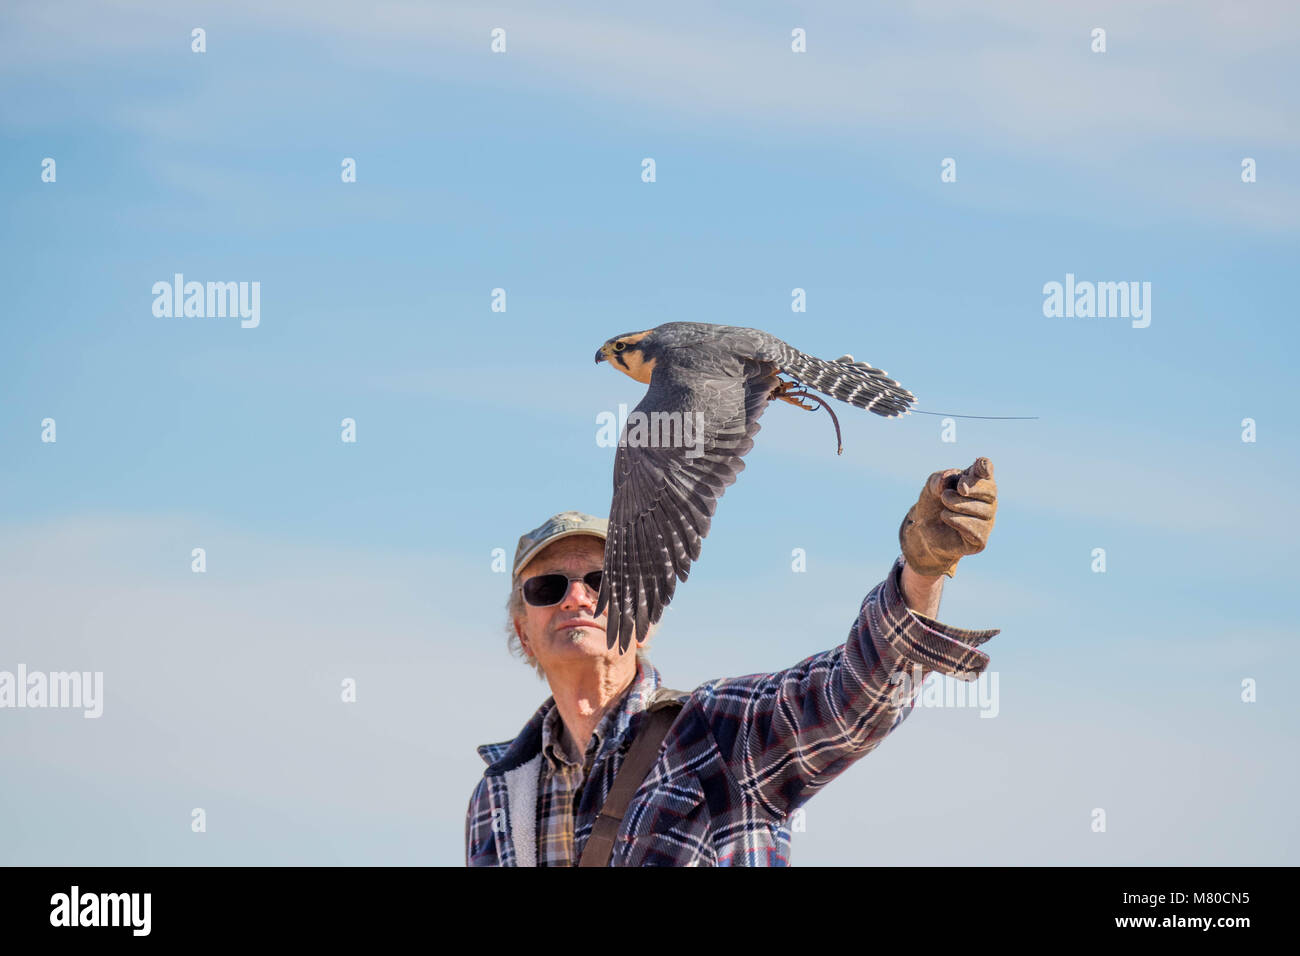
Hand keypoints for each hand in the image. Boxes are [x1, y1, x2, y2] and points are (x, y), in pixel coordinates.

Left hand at [898, 457, 997, 578]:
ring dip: (959, 504)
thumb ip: (938, 480)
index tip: (979, 464)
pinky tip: (946, 517)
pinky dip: (957, 520)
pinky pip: (976, 528)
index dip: (986, 467)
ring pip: (984, 510)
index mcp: (977, 483)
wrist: (924, 530)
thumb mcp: (931, 488)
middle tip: (956, 489)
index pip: (987, 471)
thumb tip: (947, 478)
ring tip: (944, 502)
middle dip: (974, 487)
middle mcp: (987, 502)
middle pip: (991, 490)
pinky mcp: (980, 540)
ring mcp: (986, 521)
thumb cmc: (933, 504)